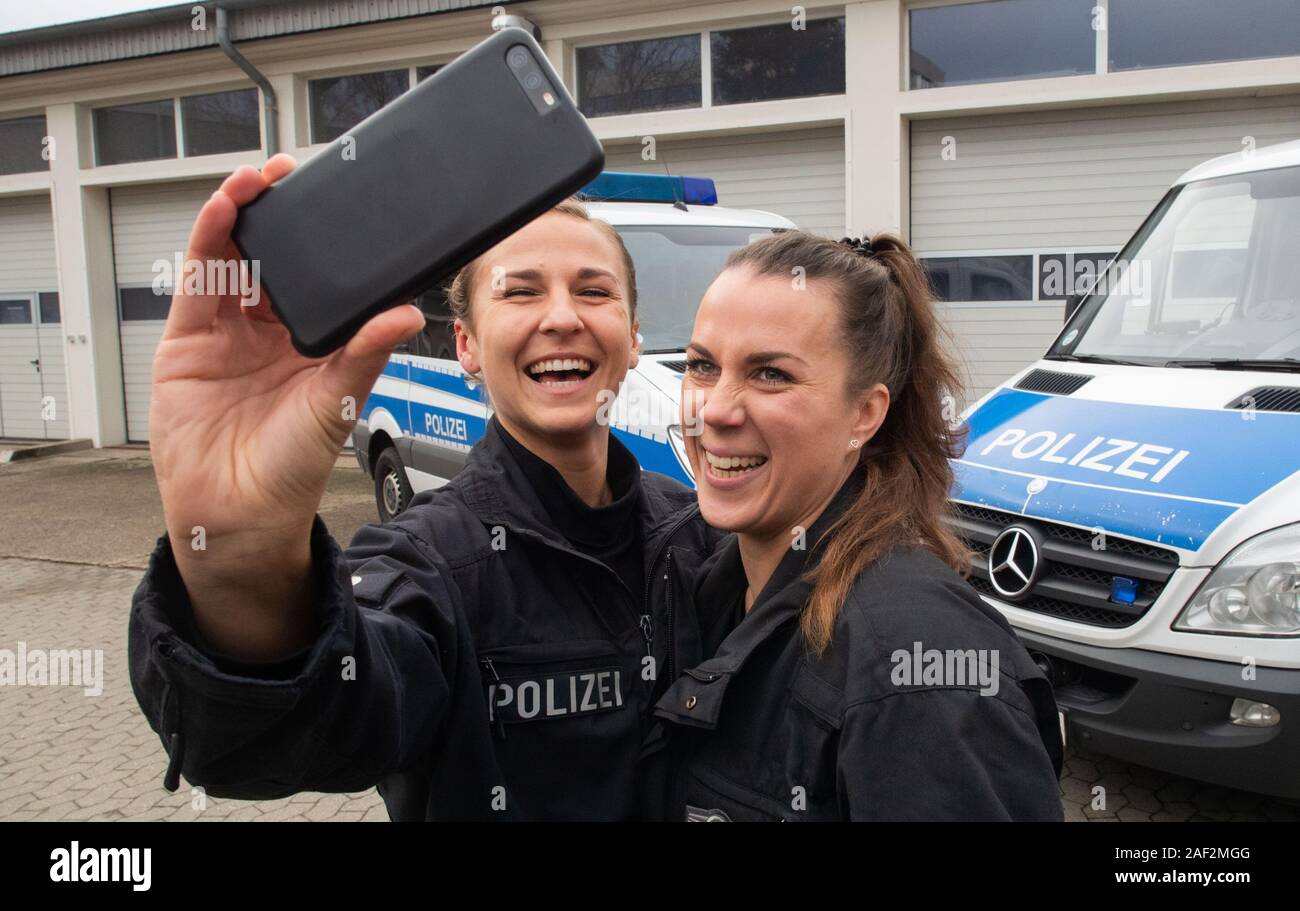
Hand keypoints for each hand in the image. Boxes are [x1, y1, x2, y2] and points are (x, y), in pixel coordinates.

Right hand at [150, 154, 423, 656]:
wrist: (238, 512)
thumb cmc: (292, 468)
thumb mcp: (338, 401)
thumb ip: (366, 353)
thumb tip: (407, 314)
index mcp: (310, 343)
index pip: (315, 278)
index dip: (322, 239)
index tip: (339, 203)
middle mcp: (267, 332)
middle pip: (270, 258)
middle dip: (279, 214)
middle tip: (294, 173)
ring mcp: (225, 332)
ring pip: (230, 259)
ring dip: (241, 215)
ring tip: (259, 180)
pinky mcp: (188, 338)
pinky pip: (198, 280)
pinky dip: (209, 241)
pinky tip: (227, 210)